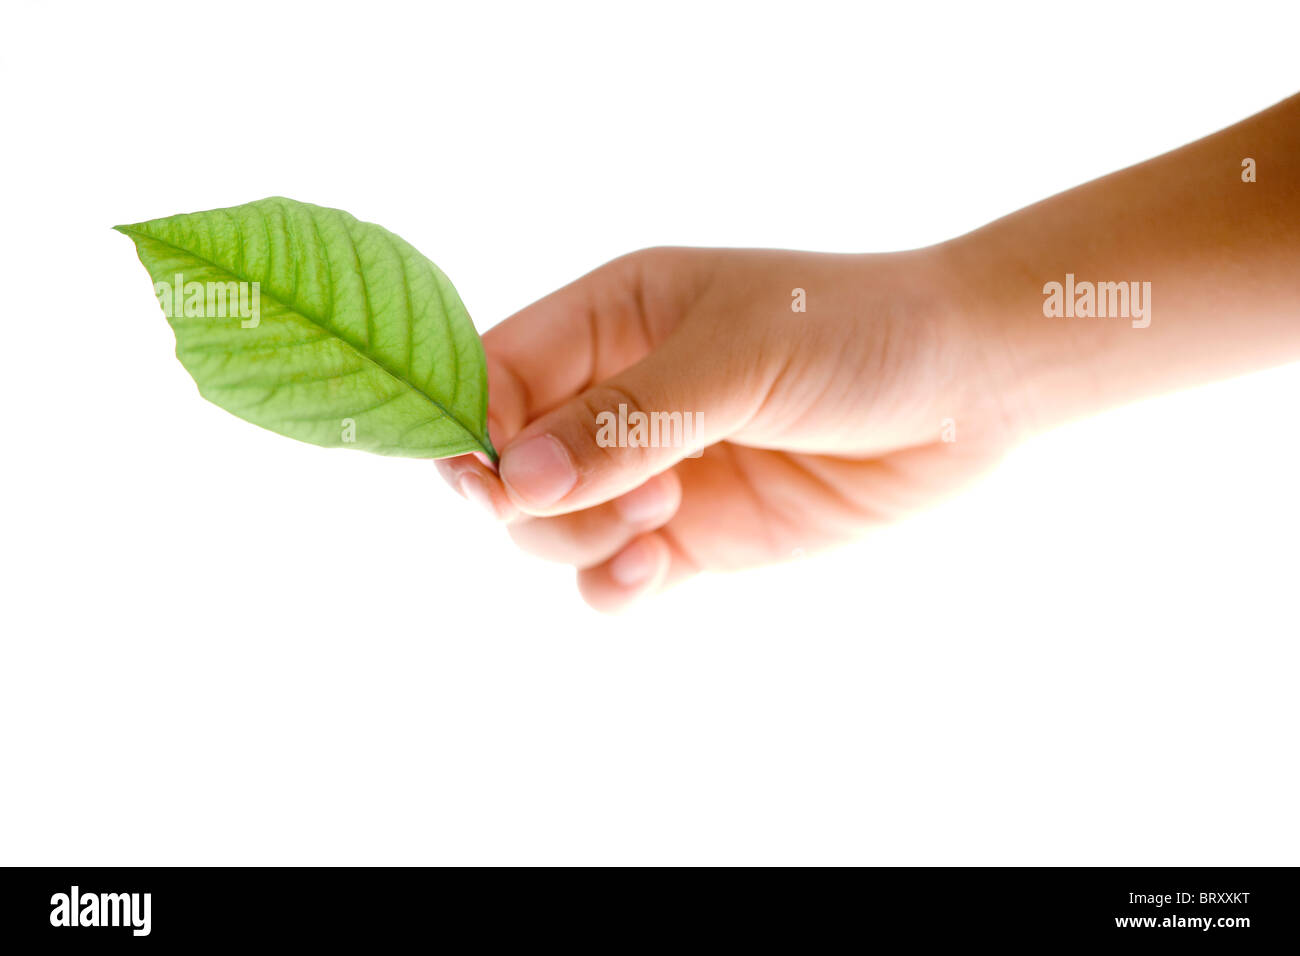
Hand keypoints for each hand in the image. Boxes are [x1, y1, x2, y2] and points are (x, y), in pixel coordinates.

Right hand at [437, 246, 1013, 610]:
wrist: (969, 390)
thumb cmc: (856, 334)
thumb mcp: (736, 357)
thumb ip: (625, 420)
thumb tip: (516, 481)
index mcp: (611, 318)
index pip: (493, 374)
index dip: (471, 429)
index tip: (491, 478)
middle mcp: (618, 396)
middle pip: (511, 468)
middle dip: (537, 500)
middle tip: (610, 497)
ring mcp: (653, 472)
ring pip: (554, 531)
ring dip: (585, 539)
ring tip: (668, 515)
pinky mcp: (695, 536)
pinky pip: (612, 577)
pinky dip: (615, 585)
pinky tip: (659, 566)